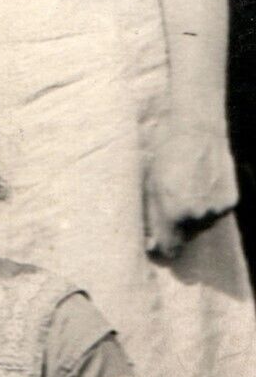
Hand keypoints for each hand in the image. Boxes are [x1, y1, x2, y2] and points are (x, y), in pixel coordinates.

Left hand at [144, 121, 236, 260]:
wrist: (193, 126)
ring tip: (182, 189)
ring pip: (201, 225)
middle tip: (166, 204)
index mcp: (172, 213)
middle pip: (184, 238)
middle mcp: (197, 216)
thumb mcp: (146, 183)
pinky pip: (215, 212)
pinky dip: (207, 205)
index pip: (168, 249)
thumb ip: (149, 215)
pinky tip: (198, 185)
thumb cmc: (161, 150)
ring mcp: (217, 208)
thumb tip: (150, 241)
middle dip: (174, 228)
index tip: (152, 243)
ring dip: (192, 216)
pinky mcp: (231, 200)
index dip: (159, 248)